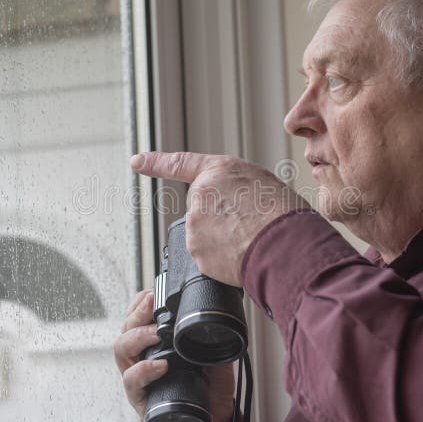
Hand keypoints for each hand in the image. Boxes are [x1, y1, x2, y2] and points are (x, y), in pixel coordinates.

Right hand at [114, 290, 235, 421]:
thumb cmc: (209, 389)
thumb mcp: (212, 352)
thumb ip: (208, 333)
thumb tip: (215, 310)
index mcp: (153, 345)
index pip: (136, 317)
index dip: (139, 302)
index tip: (152, 292)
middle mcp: (141, 359)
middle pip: (125, 329)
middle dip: (137, 313)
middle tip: (151, 304)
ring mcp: (138, 380)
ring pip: (120, 351)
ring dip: (138, 337)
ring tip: (156, 333)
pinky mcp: (141, 401)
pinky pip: (131, 383)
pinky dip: (144, 371)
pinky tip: (161, 365)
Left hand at [131, 152, 308, 286]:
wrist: (285, 243)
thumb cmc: (282, 214)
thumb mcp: (261, 184)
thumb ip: (234, 189)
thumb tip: (231, 207)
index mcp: (218, 171)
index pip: (179, 164)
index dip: (155, 163)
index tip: (137, 161)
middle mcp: (201, 194)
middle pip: (201, 212)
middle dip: (218, 221)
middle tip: (246, 226)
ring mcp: (196, 224)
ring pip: (204, 237)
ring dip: (221, 241)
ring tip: (247, 240)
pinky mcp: (196, 251)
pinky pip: (207, 258)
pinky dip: (222, 260)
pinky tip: (240, 254)